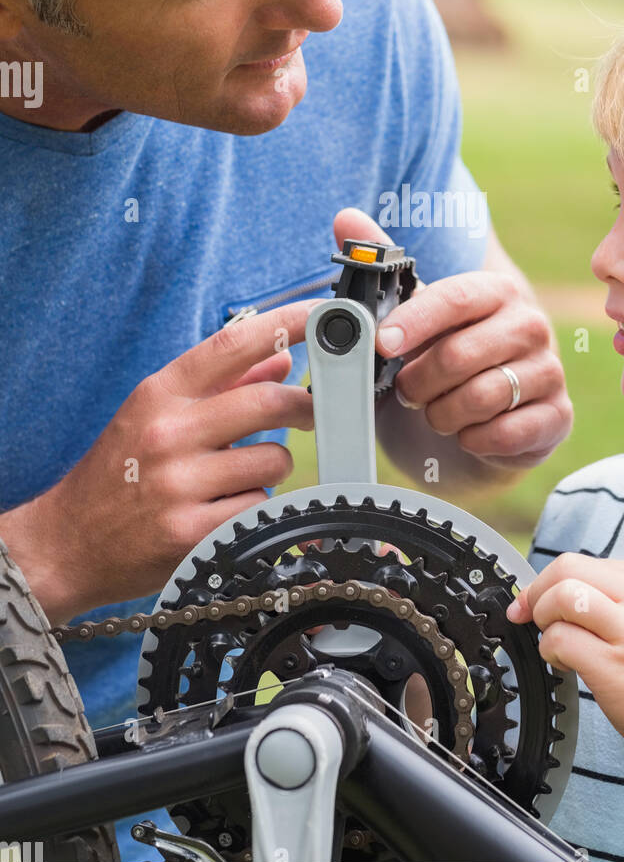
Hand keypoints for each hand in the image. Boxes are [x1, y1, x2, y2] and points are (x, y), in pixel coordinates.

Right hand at [3, 298, 322, 623]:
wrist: (66, 545)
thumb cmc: (116, 475)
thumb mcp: (156, 415)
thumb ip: (222, 385)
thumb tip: (280, 357)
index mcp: (161, 394)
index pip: (233, 343)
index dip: (285, 323)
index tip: (318, 315)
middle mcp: (169, 433)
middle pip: (270, 400)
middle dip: (303, 406)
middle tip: (310, 412)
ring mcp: (179, 484)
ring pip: (273, 460)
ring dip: (271, 468)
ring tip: (238, 477)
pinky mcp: (191, 532)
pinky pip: (258, 507)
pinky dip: (253, 509)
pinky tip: (223, 512)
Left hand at [333, 209, 571, 470]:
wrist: (486, 414)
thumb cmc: (445, 355)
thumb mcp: (414, 314)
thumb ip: (382, 266)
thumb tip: (344, 217)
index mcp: (495, 292)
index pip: (454, 298)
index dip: (414, 322)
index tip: (382, 344)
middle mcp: (530, 325)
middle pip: (460, 355)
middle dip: (418, 381)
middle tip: (406, 391)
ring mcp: (549, 371)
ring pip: (481, 398)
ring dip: (442, 414)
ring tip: (436, 410)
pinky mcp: (557, 416)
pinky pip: (504, 434)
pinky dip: (472, 440)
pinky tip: (467, 433)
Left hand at [506, 552, 623, 752]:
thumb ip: (601, 596)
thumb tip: (542, 590)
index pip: (575, 562)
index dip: (543, 583)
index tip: (531, 604)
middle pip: (565, 569)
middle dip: (537, 595)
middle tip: (532, 620)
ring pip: (562, 597)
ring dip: (544, 620)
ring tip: (557, 644)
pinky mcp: (614, 663)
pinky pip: (560, 639)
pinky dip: (550, 651)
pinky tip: (567, 665)